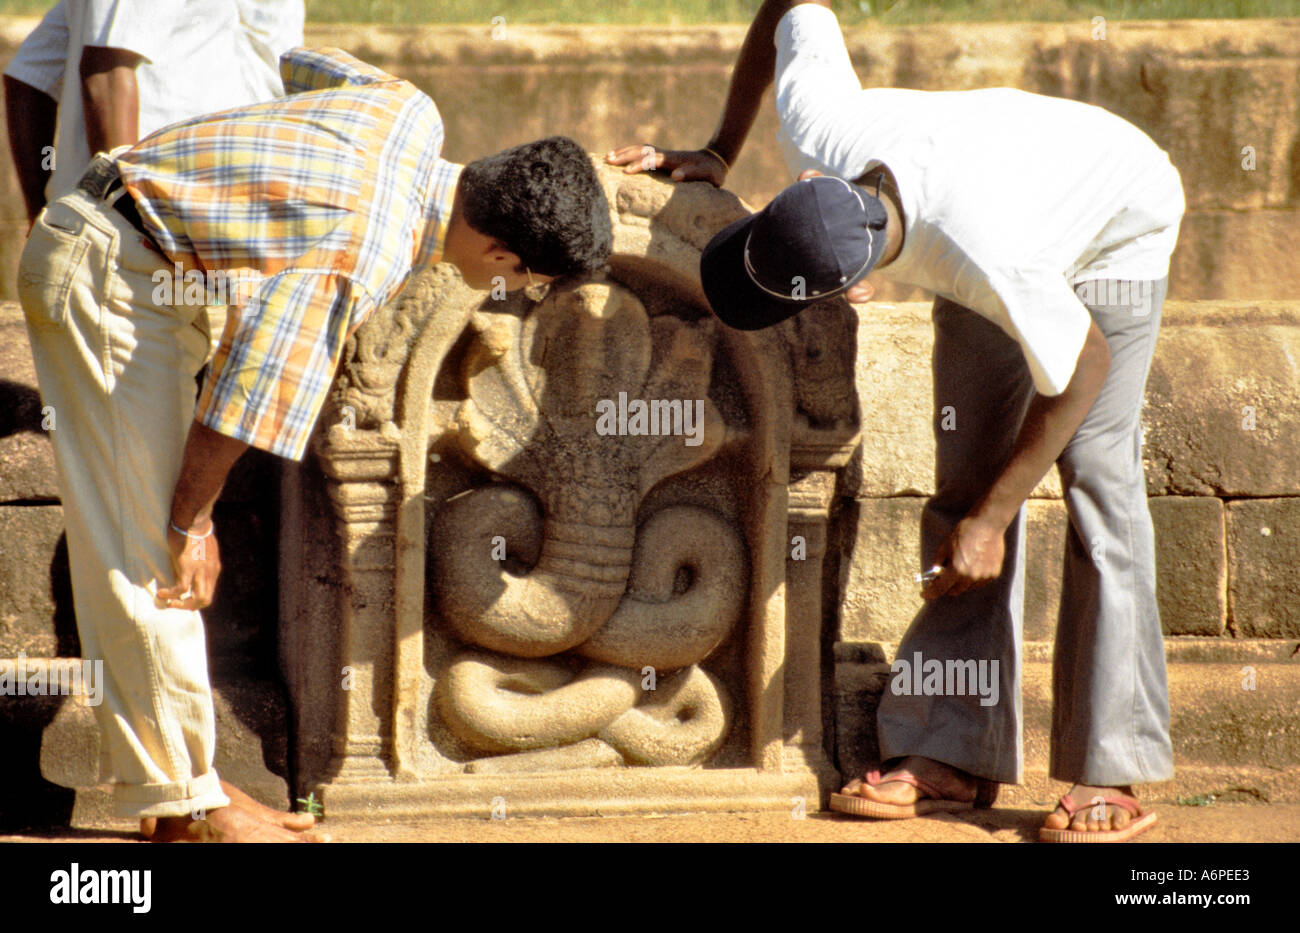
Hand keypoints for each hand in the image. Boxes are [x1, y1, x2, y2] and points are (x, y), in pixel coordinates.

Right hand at [156, 517, 221, 610]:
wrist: (193, 519)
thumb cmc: (195, 528)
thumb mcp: (204, 545)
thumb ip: (202, 556)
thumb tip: (194, 557)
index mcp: (214, 568)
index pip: (209, 590)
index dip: (196, 598)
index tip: (184, 598)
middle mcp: (210, 572)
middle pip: (205, 600)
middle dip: (190, 606)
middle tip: (175, 604)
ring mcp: (200, 571)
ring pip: (197, 599)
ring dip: (182, 605)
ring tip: (168, 602)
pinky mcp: (188, 568)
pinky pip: (181, 589)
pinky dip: (170, 594)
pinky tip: (161, 593)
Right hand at [604, 144, 727, 186]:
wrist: (715, 159)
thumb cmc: (710, 171)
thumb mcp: (706, 174)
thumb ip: (692, 174)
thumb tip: (675, 176)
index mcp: (673, 159)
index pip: (652, 160)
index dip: (639, 165)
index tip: (626, 172)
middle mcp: (665, 154)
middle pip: (641, 151)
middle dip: (624, 155)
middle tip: (607, 160)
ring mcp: (662, 154)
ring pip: (639, 149)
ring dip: (623, 152)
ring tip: (607, 157)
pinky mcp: (661, 157)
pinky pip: (642, 153)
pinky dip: (629, 153)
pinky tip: (620, 157)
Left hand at [921, 513, 1006, 599]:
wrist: (986, 524)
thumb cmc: (963, 533)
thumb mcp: (943, 547)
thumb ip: (937, 564)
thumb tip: (934, 577)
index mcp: (956, 570)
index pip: (939, 589)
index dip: (930, 593)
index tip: (924, 594)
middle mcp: (971, 577)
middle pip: (953, 591)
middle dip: (946, 585)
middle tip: (942, 577)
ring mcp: (983, 577)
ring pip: (967, 587)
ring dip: (960, 581)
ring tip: (961, 564)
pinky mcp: (993, 574)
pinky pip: (978, 582)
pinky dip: (972, 578)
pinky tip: (973, 564)